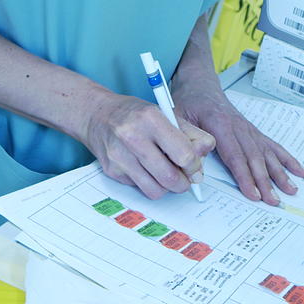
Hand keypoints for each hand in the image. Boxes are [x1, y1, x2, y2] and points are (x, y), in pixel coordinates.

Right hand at [82, 89, 214, 198]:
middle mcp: (133, 137)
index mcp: (151, 118)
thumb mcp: (166, 114)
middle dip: (183, 182)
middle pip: (170, 177)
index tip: (196, 167)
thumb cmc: (136, 115)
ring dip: (167, 186)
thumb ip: (191, 132)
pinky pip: (140, 188)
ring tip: (167, 173)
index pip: (183, 154)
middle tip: (186, 177)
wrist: (97, 115)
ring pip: (156, 190)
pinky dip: (149, 183)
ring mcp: (120, 156)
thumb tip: (206, 151)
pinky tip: (146, 168)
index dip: (194, 166)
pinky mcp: (112, 171)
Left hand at [171, 75, 303, 205]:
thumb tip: (196, 160)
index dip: (245, 176)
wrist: (199, 84)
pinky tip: (300, 170)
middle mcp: (239, 126)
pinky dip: (287, 159)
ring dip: (279, 173)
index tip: (253, 194)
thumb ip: (186, 137)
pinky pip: (272, 146)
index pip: (234, 154)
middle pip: (254, 157)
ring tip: (291, 190)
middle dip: (265, 181)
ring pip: (266, 153)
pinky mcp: (253, 132)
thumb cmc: (189, 102)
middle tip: (273, 201)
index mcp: (219, 122)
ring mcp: (248, 129)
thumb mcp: (178, 116)